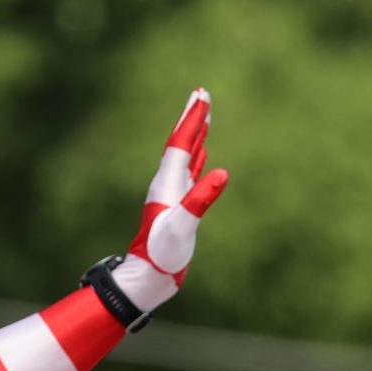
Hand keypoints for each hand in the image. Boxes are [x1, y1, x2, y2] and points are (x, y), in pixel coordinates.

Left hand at [114, 88, 228, 314]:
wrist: (148, 276)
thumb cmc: (162, 253)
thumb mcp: (183, 226)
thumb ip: (201, 200)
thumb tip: (223, 174)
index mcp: (167, 183)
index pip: (181, 143)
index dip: (193, 120)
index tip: (202, 97)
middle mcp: (167, 183)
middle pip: (180, 142)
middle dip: (192, 118)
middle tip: (201, 93)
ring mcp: (172, 193)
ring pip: (185, 155)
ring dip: (195, 135)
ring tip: (204, 116)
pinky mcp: (178, 205)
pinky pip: (189, 172)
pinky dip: (196, 158)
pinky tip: (202, 153)